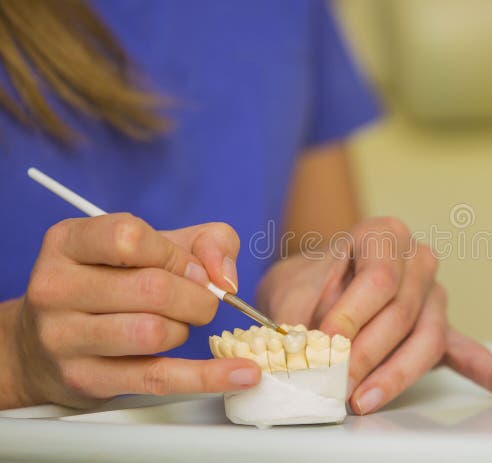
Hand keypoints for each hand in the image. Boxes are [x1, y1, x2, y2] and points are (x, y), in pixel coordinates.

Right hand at [3, 213, 260, 409]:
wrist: (47, 343)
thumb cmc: (112, 282)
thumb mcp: (155, 245)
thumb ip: (207, 242)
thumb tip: (226, 277)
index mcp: (68, 241)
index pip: (130, 238)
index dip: (177, 255)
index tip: (194, 269)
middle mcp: (56, 287)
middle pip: (152, 288)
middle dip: (196, 297)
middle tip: (201, 302)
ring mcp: (63, 336)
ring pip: (153, 332)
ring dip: (185, 329)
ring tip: (179, 325)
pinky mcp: (84, 378)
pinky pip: (157, 377)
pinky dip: (207, 376)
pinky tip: (241, 373)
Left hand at [257, 217, 491, 413]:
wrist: (312, 290)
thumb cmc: (307, 286)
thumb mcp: (291, 290)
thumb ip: (297, 319)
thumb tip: (305, 352)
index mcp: (383, 236)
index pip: (378, 278)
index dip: (352, 314)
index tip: (326, 341)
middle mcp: (415, 261)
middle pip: (402, 311)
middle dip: (367, 352)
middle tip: (337, 380)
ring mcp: (432, 297)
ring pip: (426, 338)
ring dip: (395, 373)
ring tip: (366, 398)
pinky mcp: (438, 329)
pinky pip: (467, 352)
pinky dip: (490, 374)